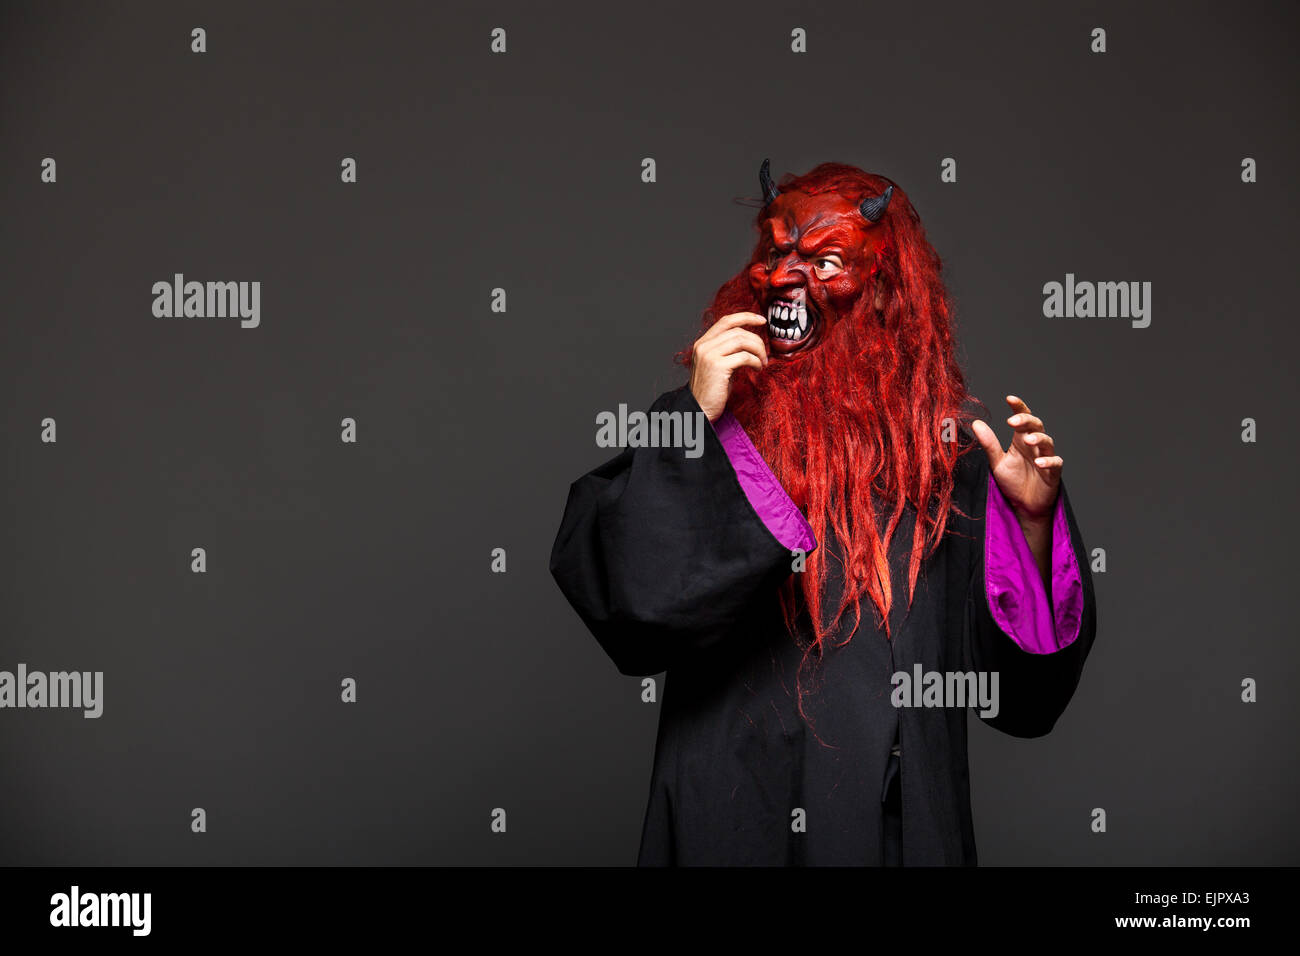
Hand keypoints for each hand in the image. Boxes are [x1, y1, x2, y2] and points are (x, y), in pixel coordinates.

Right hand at [688, 312, 768, 421]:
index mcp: (703, 343)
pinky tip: (757, 369)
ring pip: (742, 341)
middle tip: (765, 354)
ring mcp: (709, 355)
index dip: (746, 317)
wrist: (699, 410)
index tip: (762, 321)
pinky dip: (755, 362)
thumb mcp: (719, 365)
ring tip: (762, 362)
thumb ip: (729, 351)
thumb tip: (752, 342)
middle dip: (757, 341)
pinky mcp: (717, 366)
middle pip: (738, 331)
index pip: (726, 321)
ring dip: (758, 351)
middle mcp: (704, 346)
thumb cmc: (712, 390)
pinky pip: (744, 357)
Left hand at [971, 395, 1062, 524]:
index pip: (1022, 418)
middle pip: (1036, 425)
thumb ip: (989, 444)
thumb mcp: (997, 462)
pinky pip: (1055, 463)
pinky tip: (1040, 463)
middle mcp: (1034, 446)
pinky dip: (1048, 462)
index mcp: (1021, 440)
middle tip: (1013, 420)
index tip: (1010, 398)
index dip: (1019, 407)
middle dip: (1026, 420)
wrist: (1024, 505)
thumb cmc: (1013, 481)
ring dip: (1038, 438)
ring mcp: (1045, 458)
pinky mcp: (1053, 473)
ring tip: (1027, 440)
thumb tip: (976, 423)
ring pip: (1047, 442)